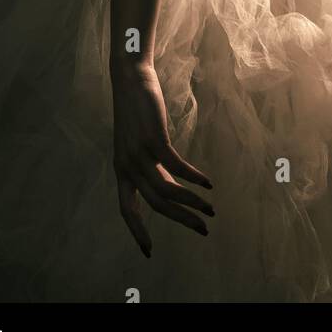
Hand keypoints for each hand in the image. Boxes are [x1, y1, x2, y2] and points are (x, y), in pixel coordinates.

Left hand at [111, 60, 213, 256]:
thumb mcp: (139, 144)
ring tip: (210, 208)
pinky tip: (207, 183)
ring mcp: (139, 153)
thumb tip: (170, 189)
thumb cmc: (135, 111)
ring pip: (168, 190)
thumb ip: (151, 168)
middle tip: (202, 230)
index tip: (149, 252)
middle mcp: (127, 166)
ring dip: (192, 202)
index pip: (126, 210)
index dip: (138, 232)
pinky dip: (194, 178)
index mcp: (121, 170)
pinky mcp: (154, 139)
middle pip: (156, 205)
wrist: (129, 79)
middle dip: (181, 221)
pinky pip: (176, 167)